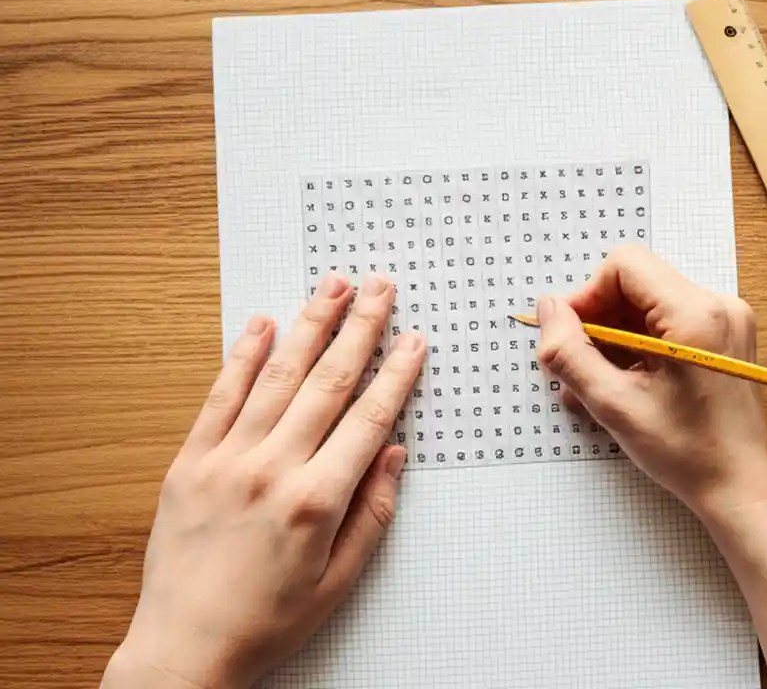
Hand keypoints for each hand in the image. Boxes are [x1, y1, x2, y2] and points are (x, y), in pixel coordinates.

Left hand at [103, 273, 425, 688]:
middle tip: (380, 288)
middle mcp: (271, 470)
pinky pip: (219, 398)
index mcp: (316, 501)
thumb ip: (372, 513)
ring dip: (308, 326)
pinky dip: (241, 358)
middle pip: (327, 383)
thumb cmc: (266, 621)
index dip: (395, 374)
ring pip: (277, 378)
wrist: (185, 648)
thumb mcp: (339, 580)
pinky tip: (260, 326)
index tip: (413, 340)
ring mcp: (226, 461)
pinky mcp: (189, 463)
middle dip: (359, 329)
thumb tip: (393, 453)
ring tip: (331, 287)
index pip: (367, 419)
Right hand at [535, 245, 766, 514]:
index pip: (625, 265)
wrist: (739, 487)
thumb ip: (571, 353)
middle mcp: (719, 306)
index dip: (587, 294)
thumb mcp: (614, 405)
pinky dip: (640, 346)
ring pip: (650, 304)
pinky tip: (626, 383)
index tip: (569, 334)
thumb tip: (548, 310)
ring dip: (616, 336)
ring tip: (599, 382)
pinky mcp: (726, 338)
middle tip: (580, 365)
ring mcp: (727, 321)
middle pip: (638, 283)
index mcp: (697, 315)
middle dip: (600, 320)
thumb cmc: (689, 454)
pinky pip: (670, 323)